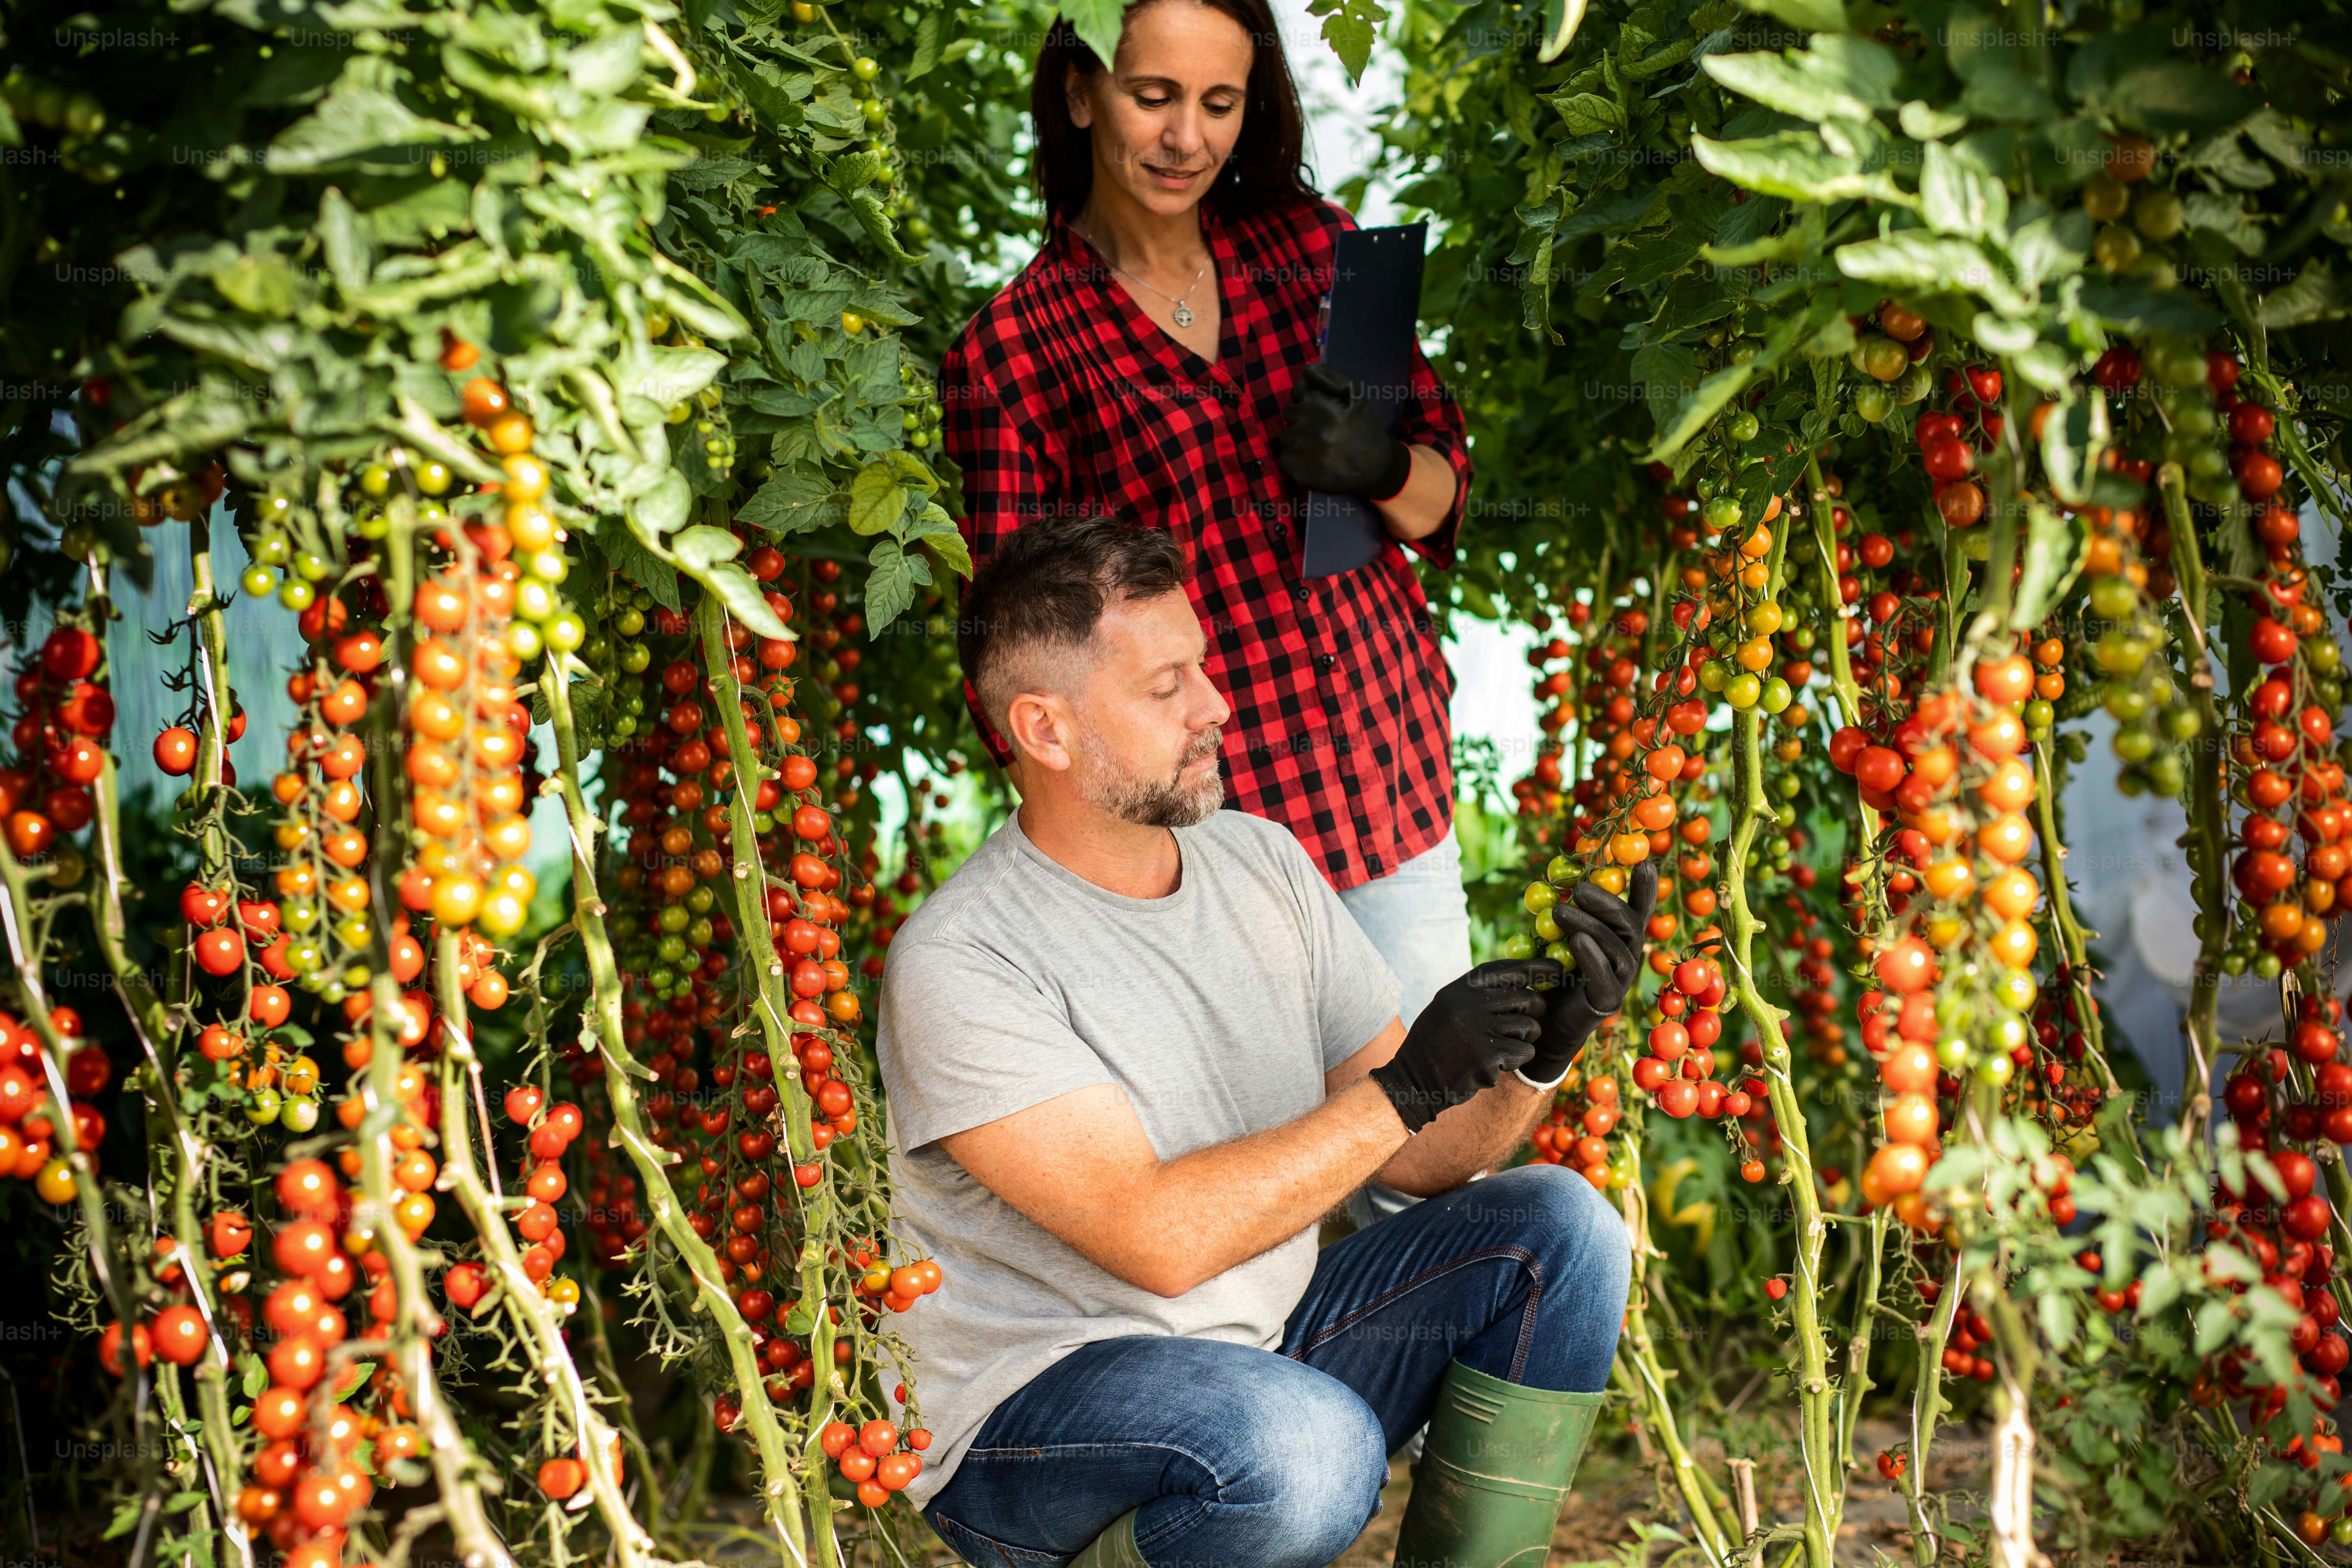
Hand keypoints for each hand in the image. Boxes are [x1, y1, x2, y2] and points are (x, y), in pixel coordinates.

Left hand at [1275, 363, 1412, 499]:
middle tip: (1322, 433)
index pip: (1298, 391)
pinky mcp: (1296, 468)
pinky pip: (1284, 459)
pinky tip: (1314, 464)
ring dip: (1297, 441)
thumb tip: (1305, 371)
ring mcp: (1301, 446)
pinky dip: (1296, 462)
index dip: (1308, 401)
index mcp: (1322, 401)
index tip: (1321, 412)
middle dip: (1302, 420)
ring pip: (1285, 436)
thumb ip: (1329, 377)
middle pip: (1289, 413)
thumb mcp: (1354, 395)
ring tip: (1319, 449)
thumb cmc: (1363, 429)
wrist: (1376, 468)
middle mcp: (1310, 422)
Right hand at [1369, 959, 1558, 1133]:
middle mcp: (1469, 1004)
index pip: (1508, 970)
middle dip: (1535, 1013)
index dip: (1537, 968)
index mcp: (1461, 989)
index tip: (1557, 969)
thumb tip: (1523, 982)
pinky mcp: (1486, 1057)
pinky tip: (1492, 1066)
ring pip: (1529, 1027)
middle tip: (1526, 1026)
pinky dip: (1515, 1061)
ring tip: (1499, 1050)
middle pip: (1527, 999)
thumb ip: (1480, 994)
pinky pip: (1524, 1052)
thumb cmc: (1437, 1043)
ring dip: (1523, 1040)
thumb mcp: (1450, 1006)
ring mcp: (1478, 1029)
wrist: (1413, 1080)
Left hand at [1520, 861, 1658, 1086]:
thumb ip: (1566, 916)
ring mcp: (1619, 981)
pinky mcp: (1606, 1001)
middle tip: (1579, 888)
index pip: (1637, 911)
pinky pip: (1605, 977)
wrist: (1543, 1023)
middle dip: (1607, 902)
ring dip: (1589, 925)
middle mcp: (1626, 958)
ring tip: (1559, 911)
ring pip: (1617, 947)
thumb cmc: (1551, 974)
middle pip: (1629, 925)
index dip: (1645, 889)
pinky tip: (1576, 941)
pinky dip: (1592, 956)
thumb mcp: (1557, 938)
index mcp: (1618, 940)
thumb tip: (1559, 883)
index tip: (1646, 862)